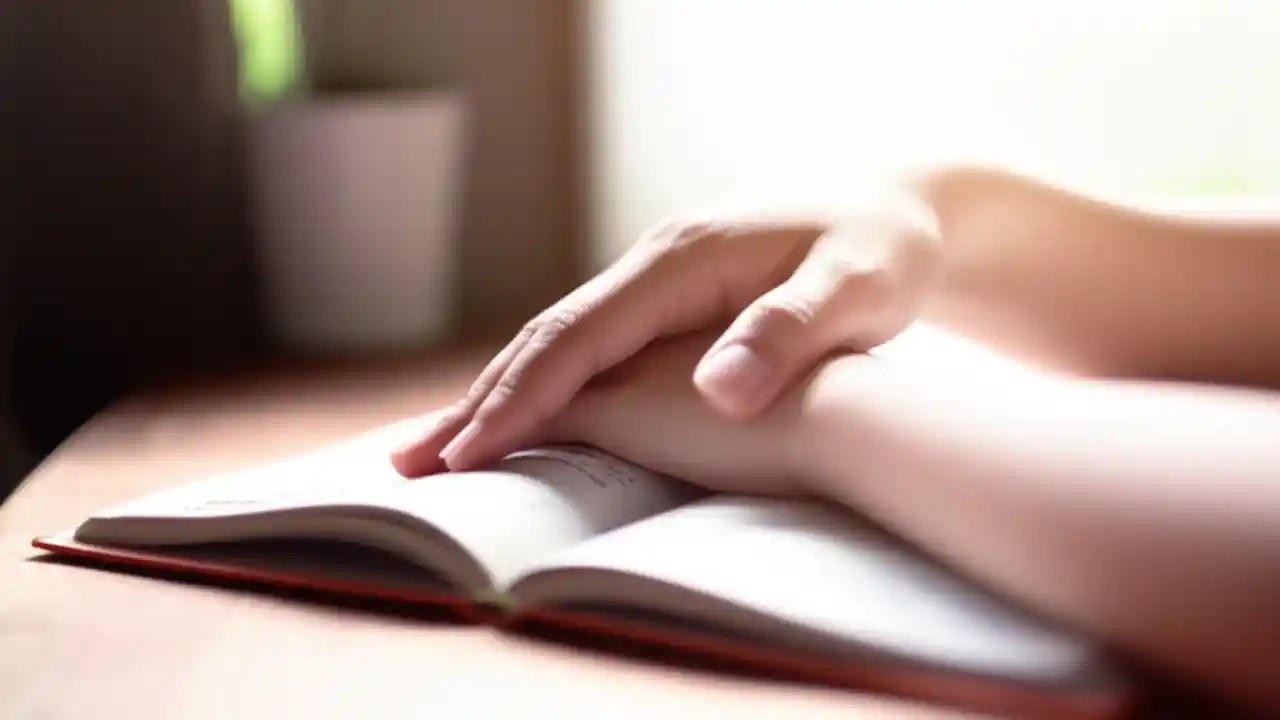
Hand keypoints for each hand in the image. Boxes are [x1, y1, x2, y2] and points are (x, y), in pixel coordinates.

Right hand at [392, 195, 941, 475]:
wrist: (895, 206)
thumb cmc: (882, 247)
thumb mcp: (858, 286)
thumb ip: (789, 331)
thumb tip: (719, 392)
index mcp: (680, 261)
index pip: (579, 335)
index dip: (523, 396)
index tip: (470, 452)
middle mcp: (652, 268)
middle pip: (546, 339)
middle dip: (479, 403)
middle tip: (411, 466)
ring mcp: (655, 285)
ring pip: (557, 344)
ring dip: (497, 397)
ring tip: (436, 451)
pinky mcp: (668, 305)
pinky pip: (589, 350)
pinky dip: (542, 388)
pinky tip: (519, 418)